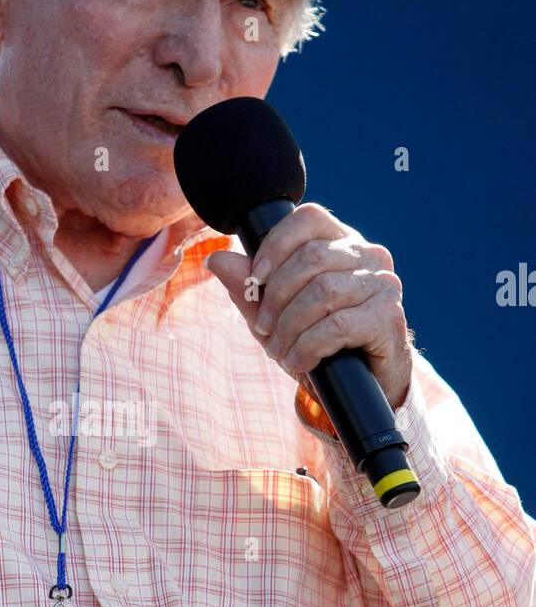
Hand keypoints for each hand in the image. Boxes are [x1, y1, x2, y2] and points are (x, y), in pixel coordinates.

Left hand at [204, 203, 413, 410]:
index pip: (308, 218)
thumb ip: (249, 287)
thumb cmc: (319, 342)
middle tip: (263, 329)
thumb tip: (217, 260)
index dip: (274, 246)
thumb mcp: (275, 314)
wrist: (359, 387)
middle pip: (311, 258)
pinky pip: (338, 325)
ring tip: (279, 350)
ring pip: (323, 292)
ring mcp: (384, 284)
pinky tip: (298, 362)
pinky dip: (308, 347)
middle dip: (276, 297)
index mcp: (341, 243)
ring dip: (290, 327)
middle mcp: (368, 256)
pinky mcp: (389, 317)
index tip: (255, 281)